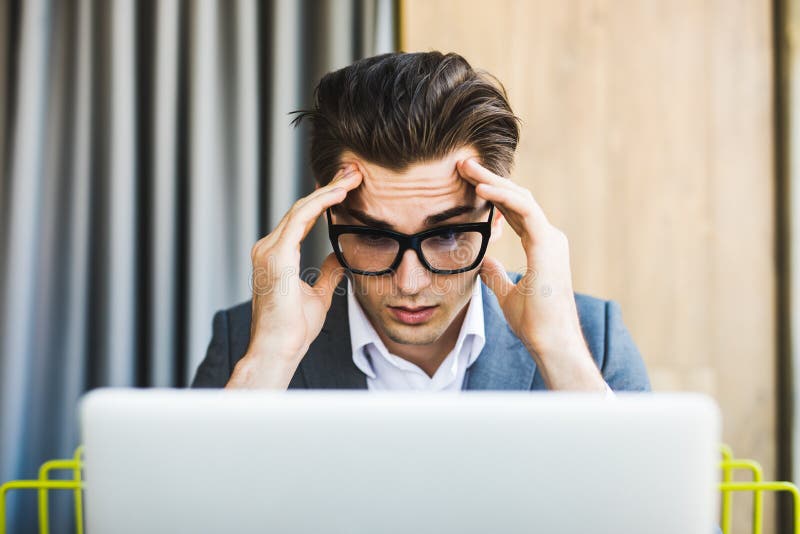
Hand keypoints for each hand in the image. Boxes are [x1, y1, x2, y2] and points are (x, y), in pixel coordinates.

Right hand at [226, 165, 361, 388]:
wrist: (279, 348)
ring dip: (328, 190)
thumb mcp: (318, 295)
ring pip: (301, 208)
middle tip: (352, 172)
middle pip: (302, 208)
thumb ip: (327, 273)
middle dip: (329, 188)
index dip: (324, 201)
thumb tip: (339, 258)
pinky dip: (321, 203)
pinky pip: (301, 219)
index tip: (346, 187)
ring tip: (351, 176)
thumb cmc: (293, 329)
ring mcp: (269, 250)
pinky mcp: (276, 255)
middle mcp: (268, 248)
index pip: (301, 219)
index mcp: (276, 256)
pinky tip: (340, 193)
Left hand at [457, 158, 605, 390]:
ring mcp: (550, 239)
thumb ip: (496, 275)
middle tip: (463, 164)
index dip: (492, 195)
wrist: (550, 341)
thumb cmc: (534, 323)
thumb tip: (484, 262)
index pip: (514, 211)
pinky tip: (481, 189)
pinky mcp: (548, 244)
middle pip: (516, 198)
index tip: (468, 183)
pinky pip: (524, 211)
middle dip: (489, 179)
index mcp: (541, 247)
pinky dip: (502, 197)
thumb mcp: (506, 294)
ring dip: (493, 181)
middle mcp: (548, 238)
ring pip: (520, 198)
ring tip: (467, 168)